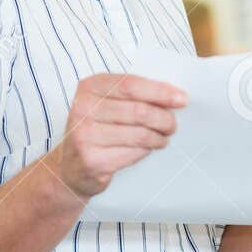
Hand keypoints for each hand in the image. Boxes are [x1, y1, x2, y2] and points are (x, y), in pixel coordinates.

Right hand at [51, 73, 185, 197]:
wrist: (70, 167)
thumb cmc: (96, 129)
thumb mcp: (108, 103)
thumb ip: (134, 95)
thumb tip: (174, 95)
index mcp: (89, 87)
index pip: (131, 85)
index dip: (159, 91)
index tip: (181, 98)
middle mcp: (83, 109)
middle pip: (139, 111)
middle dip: (164, 118)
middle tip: (173, 124)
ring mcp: (85, 136)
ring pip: (140, 134)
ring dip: (159, 136)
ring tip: (163, 137)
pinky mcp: (93, 160)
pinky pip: (133, 152)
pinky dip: (148, 149)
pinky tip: (149, 147)